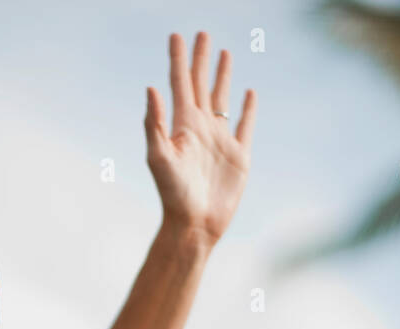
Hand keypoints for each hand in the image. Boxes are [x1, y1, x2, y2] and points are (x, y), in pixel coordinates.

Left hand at [145, 32, 256, 246]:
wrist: (194, 224)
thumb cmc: (173, 194)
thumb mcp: (158, 157)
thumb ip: (154, 123)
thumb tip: (150, 87)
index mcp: (182, 125)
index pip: (179, 84)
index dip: (178, 59)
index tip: (177, 35)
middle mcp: (200, 128)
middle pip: (201, 84)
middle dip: (201, 59)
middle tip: (201, 33)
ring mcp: (220, 140)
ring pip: (222, 99)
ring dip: (223, 76)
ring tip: (224, 53)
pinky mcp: (238, 155)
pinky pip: (244, 125)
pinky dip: (247, 108)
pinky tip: (248, 93)